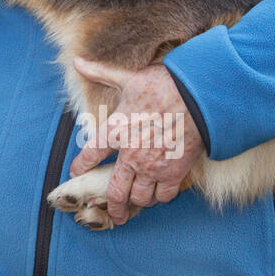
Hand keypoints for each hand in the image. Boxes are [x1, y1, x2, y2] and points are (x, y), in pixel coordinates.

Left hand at [68, 56, 204, 225]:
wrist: (197, 97)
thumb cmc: (162, 85)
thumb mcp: (127, 78)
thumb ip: (100, 73)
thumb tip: (77, 62)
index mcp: (114, 131)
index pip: (89, 156)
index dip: (80, 167)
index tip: (76, 173)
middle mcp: (130, 155)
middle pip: (115, 191)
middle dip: (112, 205)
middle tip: (113, 213)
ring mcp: (152, 167)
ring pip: (139, 198)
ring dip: (137, 202)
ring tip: (136, 202)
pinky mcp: (174, 173)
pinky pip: (164, 196)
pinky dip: (160, 198)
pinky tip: (159, 194)